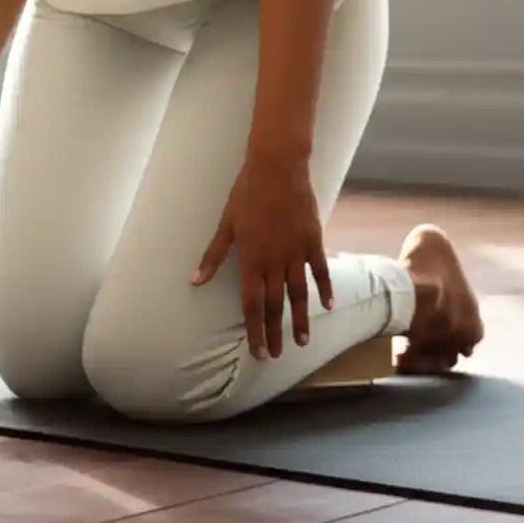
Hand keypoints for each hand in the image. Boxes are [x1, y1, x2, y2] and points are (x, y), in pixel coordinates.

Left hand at [191, 156, 332, 359]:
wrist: (277, 168)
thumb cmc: (246, 193)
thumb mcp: (225, 224)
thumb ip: (213, 256)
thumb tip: (194, 280)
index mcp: (251, 259)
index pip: (252, 304)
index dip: (254, 330)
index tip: (258, 351)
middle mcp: (275, 261)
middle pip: (275, 305)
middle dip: (275, 332)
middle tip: (278, 355)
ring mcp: (296, 252)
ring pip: (299, 293)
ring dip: (301, 319)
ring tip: (303, 341)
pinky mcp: (313, 240)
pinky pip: (321, 270)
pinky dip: (325, 288)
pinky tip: (329, 306)